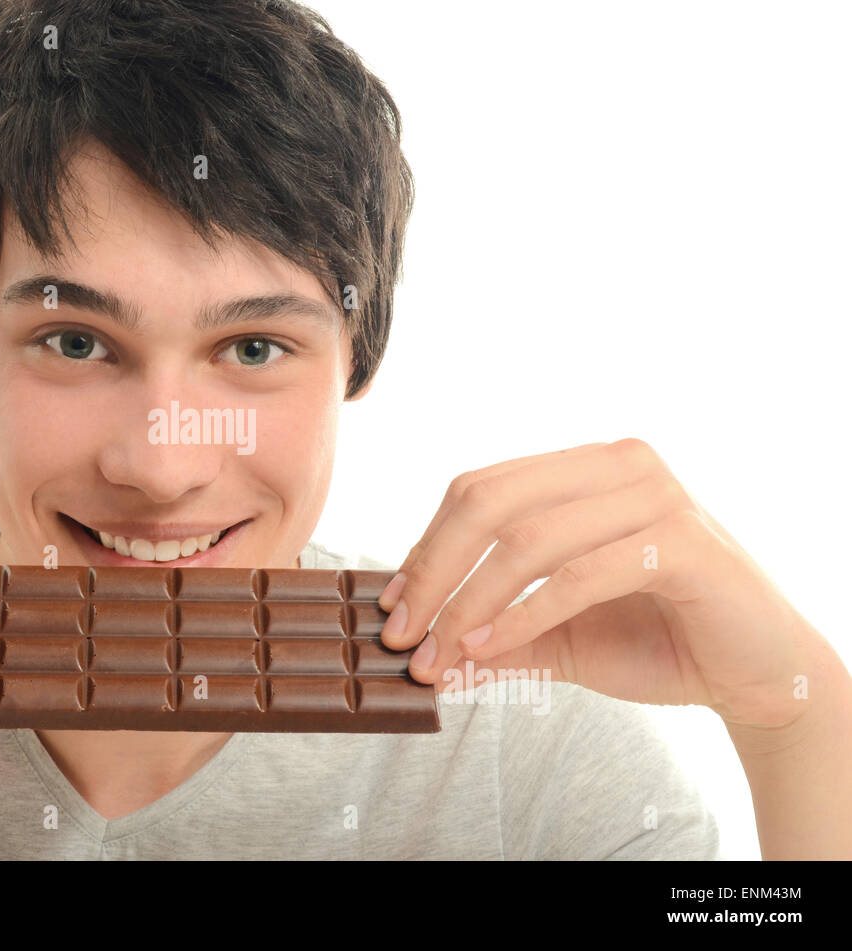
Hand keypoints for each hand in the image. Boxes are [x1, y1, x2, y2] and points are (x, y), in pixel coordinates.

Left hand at [378, 439, 826, 731]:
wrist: (759, 674)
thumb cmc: (653, 639)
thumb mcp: (552, 638)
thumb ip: (490, 637)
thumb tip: (417, 657)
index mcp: (582, 469)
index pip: (478, 491)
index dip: (425, 548)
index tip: (389, 609)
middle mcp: (617, 465)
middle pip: (489, 502)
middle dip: (433, 573)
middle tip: (400, 636)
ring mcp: (655, 496)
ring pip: (528, 540)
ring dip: (469, 603)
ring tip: (438, 655)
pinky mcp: (684, 542)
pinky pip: (581, 574)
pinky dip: (524, 614)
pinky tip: (489, 649)